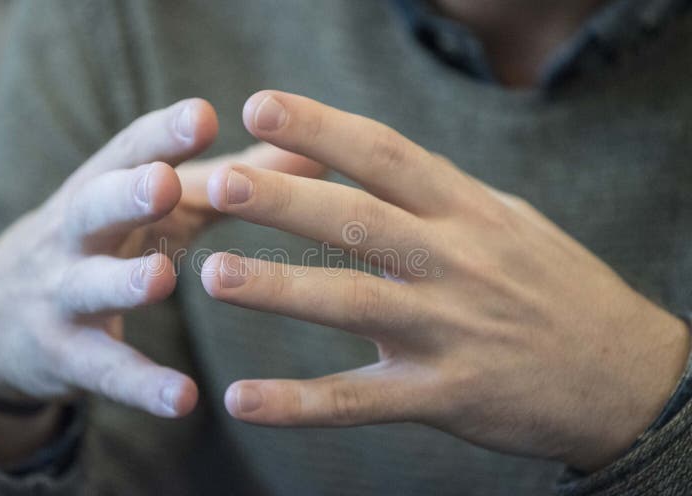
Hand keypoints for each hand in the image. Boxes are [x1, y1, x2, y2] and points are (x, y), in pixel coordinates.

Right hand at [0, 98, 321, 418]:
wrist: (0, 316)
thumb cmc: (107, 240)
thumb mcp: (158, 205)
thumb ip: (230, 180)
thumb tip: (317, 150)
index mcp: (102, 187)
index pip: (127, 151)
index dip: (161, 134)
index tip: (202, 114)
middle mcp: (74, 234)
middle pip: (92, 207)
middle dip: (126, 194)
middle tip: (164, 182)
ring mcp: (62, 295)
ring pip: (88, 286)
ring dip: (123, 282)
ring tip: (161, 278)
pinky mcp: (64, 354)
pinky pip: (105, 370)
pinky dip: (142, 385)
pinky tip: (183, 400)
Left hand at [201, 91, 689, 470]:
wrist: (624, 376)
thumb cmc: (558, 288)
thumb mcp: (508, 222)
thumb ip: (441, 195)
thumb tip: (376, 160)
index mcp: (467, 211)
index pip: (385, 155)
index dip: (320, 127)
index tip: (260, 107)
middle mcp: (455, 262)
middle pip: (358, 221)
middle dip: (286, 199)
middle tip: (221, 182)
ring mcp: (449, 330)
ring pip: (351, 303)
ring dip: (278, 289)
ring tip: (213, 276)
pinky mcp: (444, 396)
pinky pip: (359, 401)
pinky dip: (298, 404)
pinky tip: (241, 400)